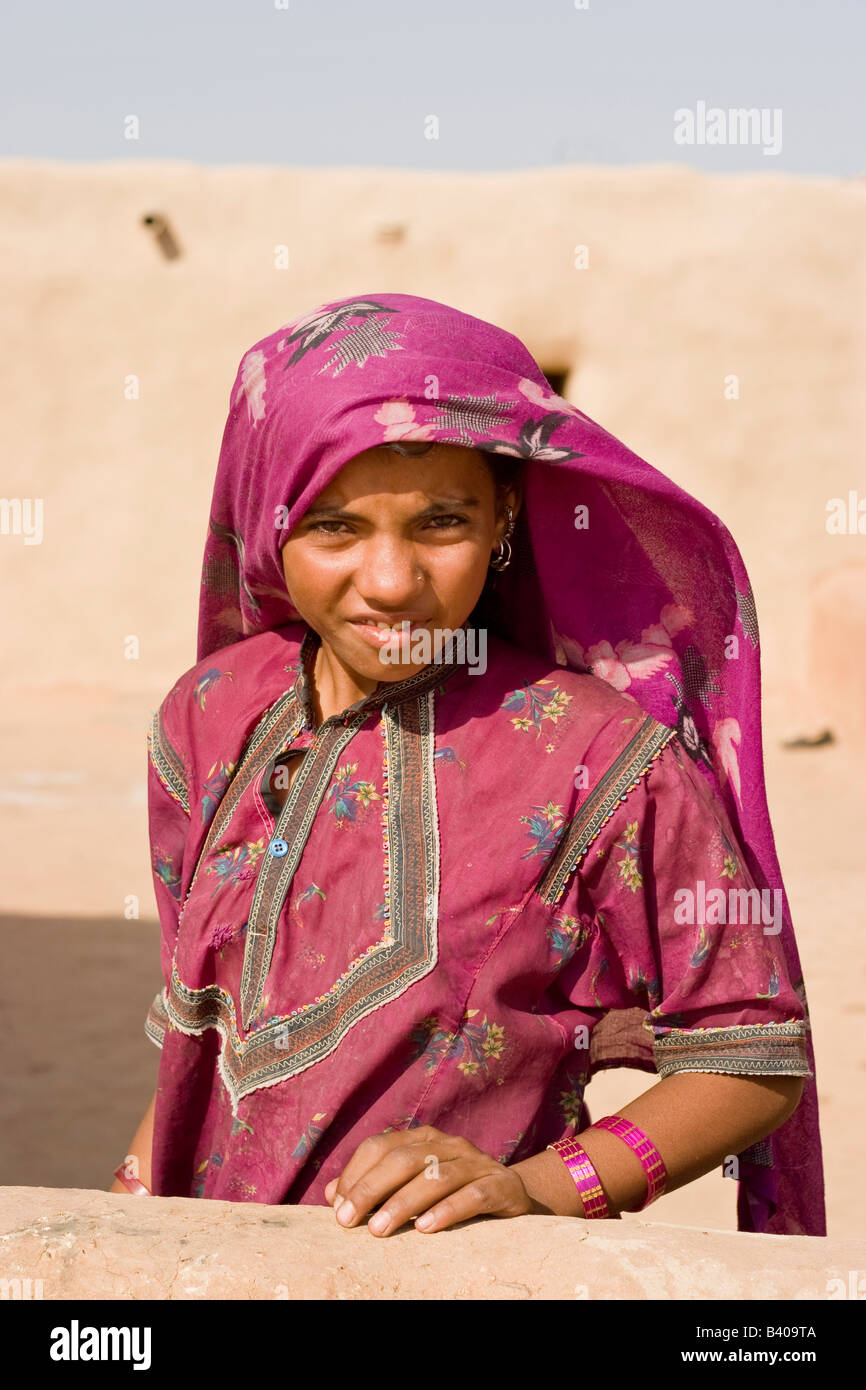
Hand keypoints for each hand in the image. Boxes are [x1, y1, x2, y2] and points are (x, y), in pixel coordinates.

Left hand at [323, 1125, 532, 1236]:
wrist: (515, 1197)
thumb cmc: (454, 1194)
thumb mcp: (413, 1188)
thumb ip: (375, 1187)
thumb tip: (332, 1195)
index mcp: (423, 1139)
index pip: (380, 1146)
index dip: (355, 1174)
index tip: (337, 1208)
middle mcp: (448, 1144)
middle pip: (403, 1158)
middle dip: (370, 1189)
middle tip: (348, 1221)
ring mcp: (476, 1163)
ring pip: (435, 1176)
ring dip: (403, 1203)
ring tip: (379, 1229)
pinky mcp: (502, 1186)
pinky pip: (473, 1195)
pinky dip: (448, 1210)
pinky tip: (426, 1229)